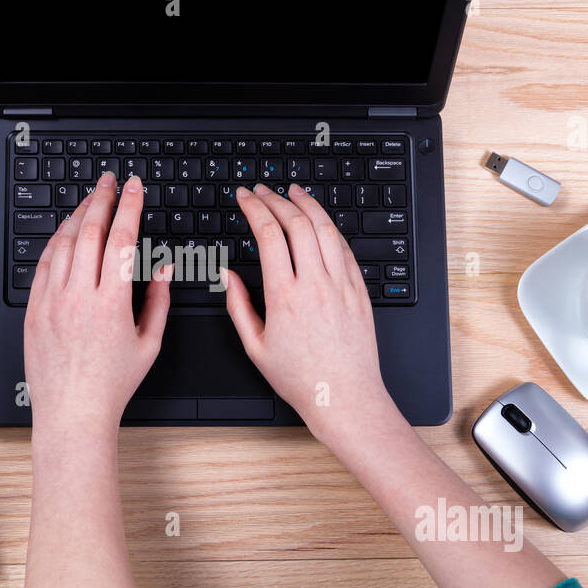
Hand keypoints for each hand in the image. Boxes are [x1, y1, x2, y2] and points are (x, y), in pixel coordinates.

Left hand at [23, 172, 172, 433]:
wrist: (72, 412)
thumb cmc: (112, 384)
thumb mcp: (148, 343)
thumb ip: (158, 299)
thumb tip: (162, 265)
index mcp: (112, 303)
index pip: (121, 239)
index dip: (129, 206)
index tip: (134, 188)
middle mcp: (79, 297)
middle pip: (89, 231)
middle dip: (102, 199)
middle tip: (109, 181)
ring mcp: (52, 302)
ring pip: (63, 243)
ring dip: (78, 215)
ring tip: (90, 200)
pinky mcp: (34, 310)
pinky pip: (43, 265)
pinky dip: (56, 242)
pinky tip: (65, 233)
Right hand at [223, 183, 404, 445]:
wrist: (344, 396)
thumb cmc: (300, 378)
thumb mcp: (255, 347)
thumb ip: (238, 306)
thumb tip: (228, 276)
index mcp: (284, 297)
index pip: (268, 235)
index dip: (254, 208)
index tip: (244, 197)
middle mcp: (315, 285)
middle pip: (297, 223)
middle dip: (277, 199)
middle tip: (263, 190)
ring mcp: (341, 286)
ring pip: (325, 229)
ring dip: (308, 204)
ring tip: (294, 192)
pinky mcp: (359, 291)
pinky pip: (345, 249)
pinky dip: (330, 228)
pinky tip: (320, 222)